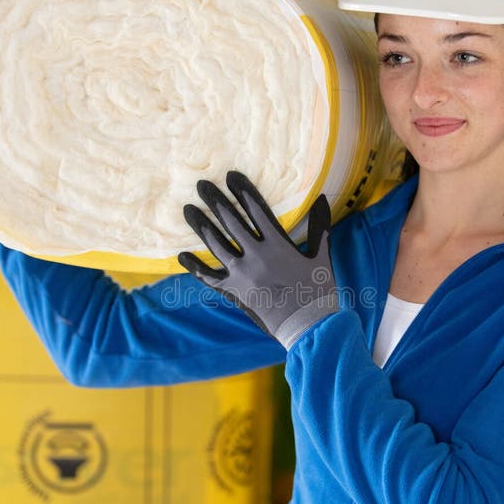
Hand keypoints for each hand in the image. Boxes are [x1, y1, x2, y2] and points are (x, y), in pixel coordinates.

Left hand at [178, 171, 338, 348]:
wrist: (307, 326)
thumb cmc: (318, 291)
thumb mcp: (322, 257)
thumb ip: (320, 227)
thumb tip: (321, 199)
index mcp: (279, 244)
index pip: (256, 210)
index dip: (242, 191)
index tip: (230, 176)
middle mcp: (257, 255)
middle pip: (231, 222)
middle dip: (215, 201)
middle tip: (202, 184)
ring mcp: (243, 274)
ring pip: (216, 244)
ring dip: (201, 225)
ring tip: (188, 209)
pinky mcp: (234, 292)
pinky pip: (210, 278)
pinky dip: (195, 267)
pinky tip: (182, 256)